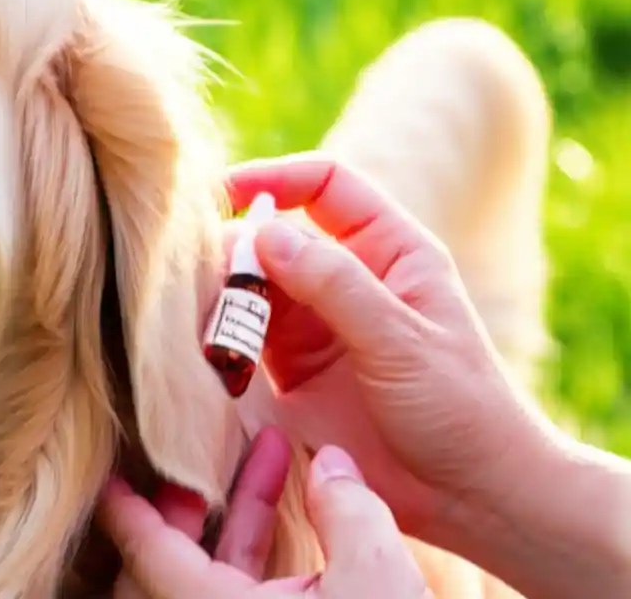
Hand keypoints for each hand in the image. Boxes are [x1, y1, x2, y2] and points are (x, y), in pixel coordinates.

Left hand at [98, 429, 429, 597]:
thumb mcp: (378, 581)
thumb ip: (348, 512)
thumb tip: (331, 462)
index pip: (145, 553)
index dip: (127, 510)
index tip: (112, 478)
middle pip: (167, 566)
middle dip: (189, 506)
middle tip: (212, 459)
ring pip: (207, 584)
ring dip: (237, 527)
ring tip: (273, 466)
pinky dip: (256, 566)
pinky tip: (297, 531)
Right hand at [224, 153, 548, 536]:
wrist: (469, 496)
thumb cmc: (460, 407)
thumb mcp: (401, 340)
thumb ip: (334, 285)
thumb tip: (264, 231)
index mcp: (390, 252)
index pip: (326, 186)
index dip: (276, 178)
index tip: (225, 191)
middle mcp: (347, 281)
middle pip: (274, 240)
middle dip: (237, 252)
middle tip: (209, 282)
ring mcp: (316, 327)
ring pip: (251, 291)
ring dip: (223, 300)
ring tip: (205, 324)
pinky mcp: (291, 373)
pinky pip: (243, 342)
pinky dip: (221, 343)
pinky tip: (210, 356)